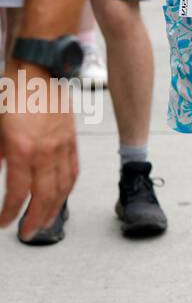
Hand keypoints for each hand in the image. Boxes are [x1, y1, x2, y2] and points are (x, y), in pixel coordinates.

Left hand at [0, 75, 78, 240]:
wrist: (40, 68)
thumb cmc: (13, 93)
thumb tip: (1, 170)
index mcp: (22, 149)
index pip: (18, 192)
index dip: (10, 212)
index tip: (3, 223)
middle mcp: (45, 151)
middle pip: (45, 195)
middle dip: (36, 218)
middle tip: (27, 233)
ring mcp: (62, 145)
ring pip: (63, 186)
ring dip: (55, 208)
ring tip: (45, 222)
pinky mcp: (71, 138)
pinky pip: (73, 169)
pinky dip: (68, 188)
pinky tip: (61, 196)